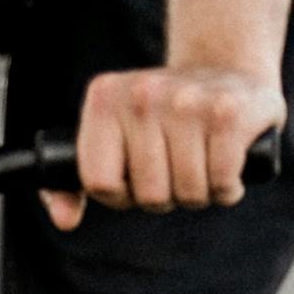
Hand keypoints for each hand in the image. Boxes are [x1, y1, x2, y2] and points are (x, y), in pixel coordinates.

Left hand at [45, 64, 284, 229]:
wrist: (227, 73)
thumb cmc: (164, 121)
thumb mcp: (113, 140)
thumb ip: (75, 185)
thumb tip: (64, 220)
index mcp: (104, 98)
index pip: (98, 182)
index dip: (122, 195)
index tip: (136, 177)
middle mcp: (141, 93)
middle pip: (149, 195)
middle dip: (168, 195)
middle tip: (177, 164)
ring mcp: (185, 100)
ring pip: (188, 193)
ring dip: (201, 191)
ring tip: (202, 159)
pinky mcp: (227, 111)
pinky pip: (223, 183)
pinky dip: (229, 185)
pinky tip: (226, 158)